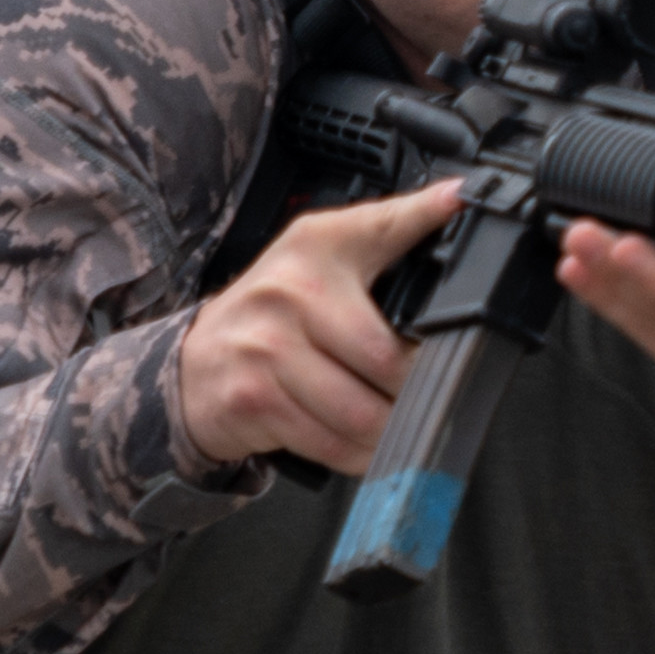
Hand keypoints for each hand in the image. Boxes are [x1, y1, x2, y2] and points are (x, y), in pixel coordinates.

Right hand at [181, 182, 461, 472]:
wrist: (195, 365)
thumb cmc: (275, 313)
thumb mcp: (323, 258)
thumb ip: (390, 233)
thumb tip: (458, 200)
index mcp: (319, 246)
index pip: (384, 226)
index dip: (426, 217)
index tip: (460, 201)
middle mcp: (290, 291)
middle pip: (387, 358)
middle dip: (417, 388)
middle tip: (431, 393)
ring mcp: (267, 347)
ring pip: (362, 410)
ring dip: (392, 429)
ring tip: (399, 421)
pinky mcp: (254, 399)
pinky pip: (333, 442)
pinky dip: (361, 453)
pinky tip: (365, 441)